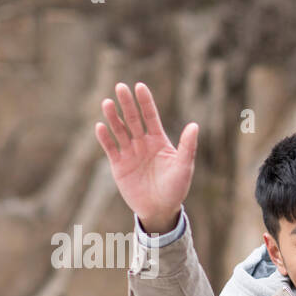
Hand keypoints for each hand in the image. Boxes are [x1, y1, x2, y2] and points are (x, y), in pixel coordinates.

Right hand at [94, 81, 197, 232]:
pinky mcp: (118, 165)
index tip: (139, 86)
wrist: (161, 209)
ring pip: (119, 131)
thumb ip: (188, 146)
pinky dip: (105, 138)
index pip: (150, 117)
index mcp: (158, 141)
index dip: (145, 102)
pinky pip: (110, 148)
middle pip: (132, 119)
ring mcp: (129, 153)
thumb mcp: (184, 167)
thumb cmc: (176, 188)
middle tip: (120, 87)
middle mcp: (142, 143)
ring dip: (113, 117)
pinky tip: (100, 126)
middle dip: (127, 104)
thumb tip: (195, 125)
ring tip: (107, 103)